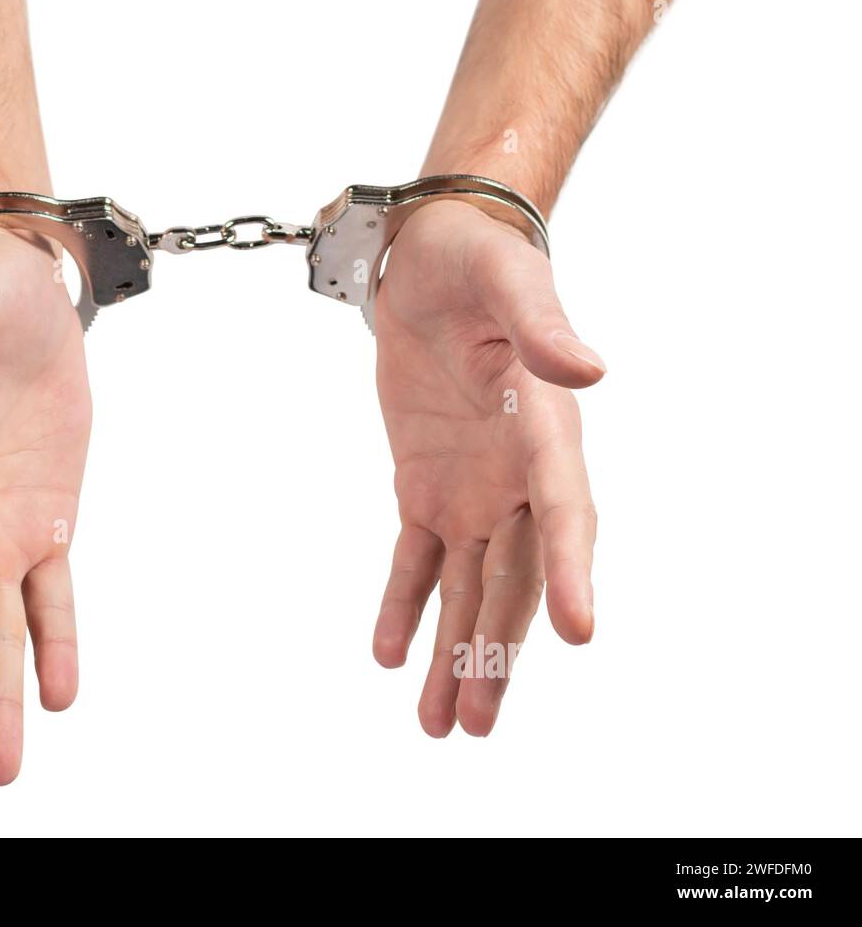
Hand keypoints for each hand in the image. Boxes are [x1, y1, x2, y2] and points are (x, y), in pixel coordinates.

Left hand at [370, 199, 603, 736]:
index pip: (565, 510)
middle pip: (513, 575)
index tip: (576, 632)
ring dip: (454, 650)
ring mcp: (472, 487)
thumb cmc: (478, 260)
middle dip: (496, 649)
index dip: (569, 569)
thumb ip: (543, 326)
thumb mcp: (507, 280)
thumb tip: (590, 370)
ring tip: (441, 723)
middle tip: (478, 723)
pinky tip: (391, 655)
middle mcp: (517, 474)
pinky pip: (416, 558)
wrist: (432, 258)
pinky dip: (404, 606)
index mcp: (547, 428)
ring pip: (467, 584)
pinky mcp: (424, 485)